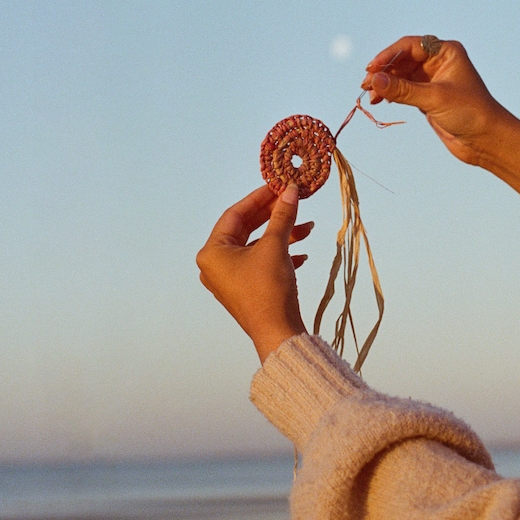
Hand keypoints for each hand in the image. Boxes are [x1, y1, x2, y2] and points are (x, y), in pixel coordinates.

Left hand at [196, 184, 312, 361]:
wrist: (277, 334)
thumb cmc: (268, 290)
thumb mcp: (275, 246)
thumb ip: (282, 216)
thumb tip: (291, 191)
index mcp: (212, 252)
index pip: (235, 214)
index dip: (259, 197)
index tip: (278, 185)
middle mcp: (215, 265)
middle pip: (245, 229)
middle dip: (273, 216)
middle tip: (293, 200)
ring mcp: (229, 279)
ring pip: (256, 247)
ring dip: (281, 235)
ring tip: (307, 228)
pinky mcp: (245, 290)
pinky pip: (261, 264)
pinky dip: (280, 255)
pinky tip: (302, 254)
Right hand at [362, 36, 519, 206]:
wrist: (487, 140)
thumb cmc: (470, 113)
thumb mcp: (434, 98)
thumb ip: (403, 89)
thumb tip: (373, 80)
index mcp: (446, 52)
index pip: (410, 46)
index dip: (389, 55)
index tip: (372, 68)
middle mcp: (438, 62)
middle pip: (402, 59)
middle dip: (383, 71)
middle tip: (366, 84)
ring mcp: (431, 80)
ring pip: (400, 75)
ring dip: (384, 83)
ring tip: (370, 95)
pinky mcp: (427, 97)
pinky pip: (403, 90)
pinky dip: (390, 93)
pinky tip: (380, 100)